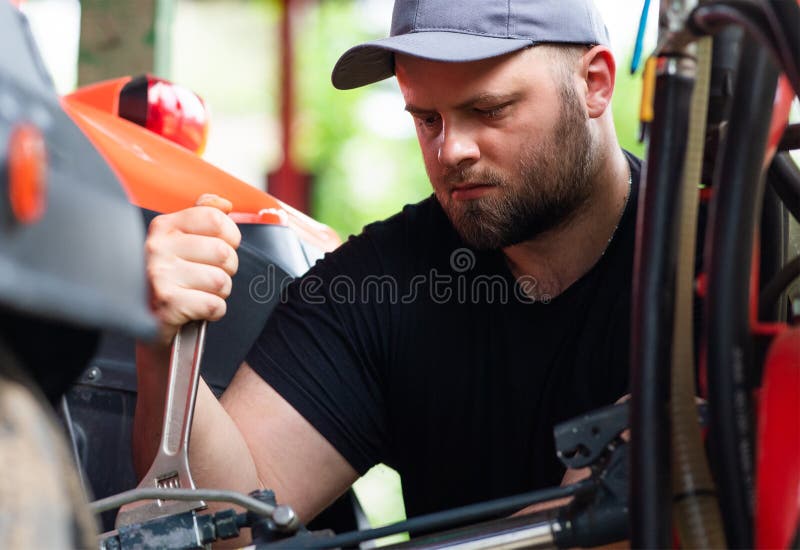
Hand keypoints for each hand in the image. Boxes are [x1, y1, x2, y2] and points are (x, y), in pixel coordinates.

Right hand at [145, 194, 241, 343]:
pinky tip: (198, 309)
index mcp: (164, 227)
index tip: (222, 247)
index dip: (230, 236)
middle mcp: (157, 247)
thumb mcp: (181, 242)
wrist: (146, 322)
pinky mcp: (166, 303)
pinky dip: (214, 311)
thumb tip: (224, 203)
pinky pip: (214, 304)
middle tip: (209, 277)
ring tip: (201, 293)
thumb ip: (202, 217)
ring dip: (220, 293)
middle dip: (227, 270)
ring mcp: (159, 275)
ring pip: (221, 281)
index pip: (215, 218)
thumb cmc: (170, 280)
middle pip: (224, 252)